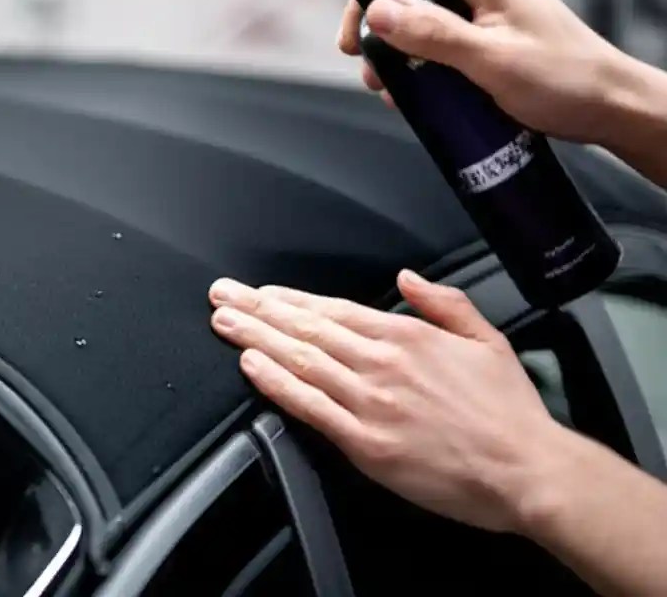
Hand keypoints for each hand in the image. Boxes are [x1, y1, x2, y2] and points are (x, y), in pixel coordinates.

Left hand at [209, 269, 566, 532]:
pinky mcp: (365, 442)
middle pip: (306, 328)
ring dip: (255, 337)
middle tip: (222, 295)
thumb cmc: (511, 414)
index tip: (261, 292)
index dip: (291, 300)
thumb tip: (407, 279)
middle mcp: (382, 363)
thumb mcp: (488, 340)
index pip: (334, 310)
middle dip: (257, 309)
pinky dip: (275, 382)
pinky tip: (250, 366)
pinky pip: (308, 406)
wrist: (529, 471)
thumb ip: (444, 304)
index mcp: (408, 337)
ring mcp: (370, 402)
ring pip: (300, 359)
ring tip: (223, 322)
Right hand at [329, 0, 628, 147]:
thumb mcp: (492, 60)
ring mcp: (478, 7)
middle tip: (352, 49)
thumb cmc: (565, 80)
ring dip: (385, 44)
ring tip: (379, 81)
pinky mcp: (477, 35)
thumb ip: (433, 35)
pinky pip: (429, 37)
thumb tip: (378, 13)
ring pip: (411, 10)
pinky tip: (404, 92)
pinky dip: (407, 61)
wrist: (606, 107)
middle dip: (367, 7)